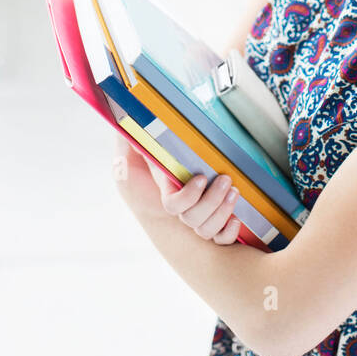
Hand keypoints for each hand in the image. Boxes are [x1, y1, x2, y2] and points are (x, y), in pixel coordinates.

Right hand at [112, 133, 240, 243]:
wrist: (185, 164)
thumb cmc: (160, 155)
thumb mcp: (141, 144)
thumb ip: (132, 136)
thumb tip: (120, 117)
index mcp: (166, 191)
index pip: (174, 206)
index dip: (188, 196)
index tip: (202, 177)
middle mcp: (181, 209)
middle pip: (193, 219)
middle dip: (212, 201)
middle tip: (225, 179)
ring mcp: (197, 216)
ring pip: (206, 229)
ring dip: (222, 211)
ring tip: (233, 190)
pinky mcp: (214, 221)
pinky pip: (219, 239)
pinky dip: (228, 232)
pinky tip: (236, 219)